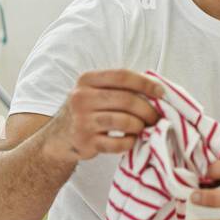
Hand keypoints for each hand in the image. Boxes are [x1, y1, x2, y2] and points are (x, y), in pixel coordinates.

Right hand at [43, 69, 164, 163]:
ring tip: (143, 128)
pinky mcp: (85, 142)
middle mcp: (81, 98)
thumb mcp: (94, 91)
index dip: (145, 83)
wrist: (58, 138)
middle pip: (126, 100)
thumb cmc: (86, 111)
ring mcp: (82, 120)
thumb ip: (118, 87)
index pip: (122, 76)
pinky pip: (117, 143)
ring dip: (140, 126)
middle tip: (156, 117)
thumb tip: (155, 88)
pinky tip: (130, 140)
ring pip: (124, 121)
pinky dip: (129, 142)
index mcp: (87, 80)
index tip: (161, 92)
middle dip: (148, 109)